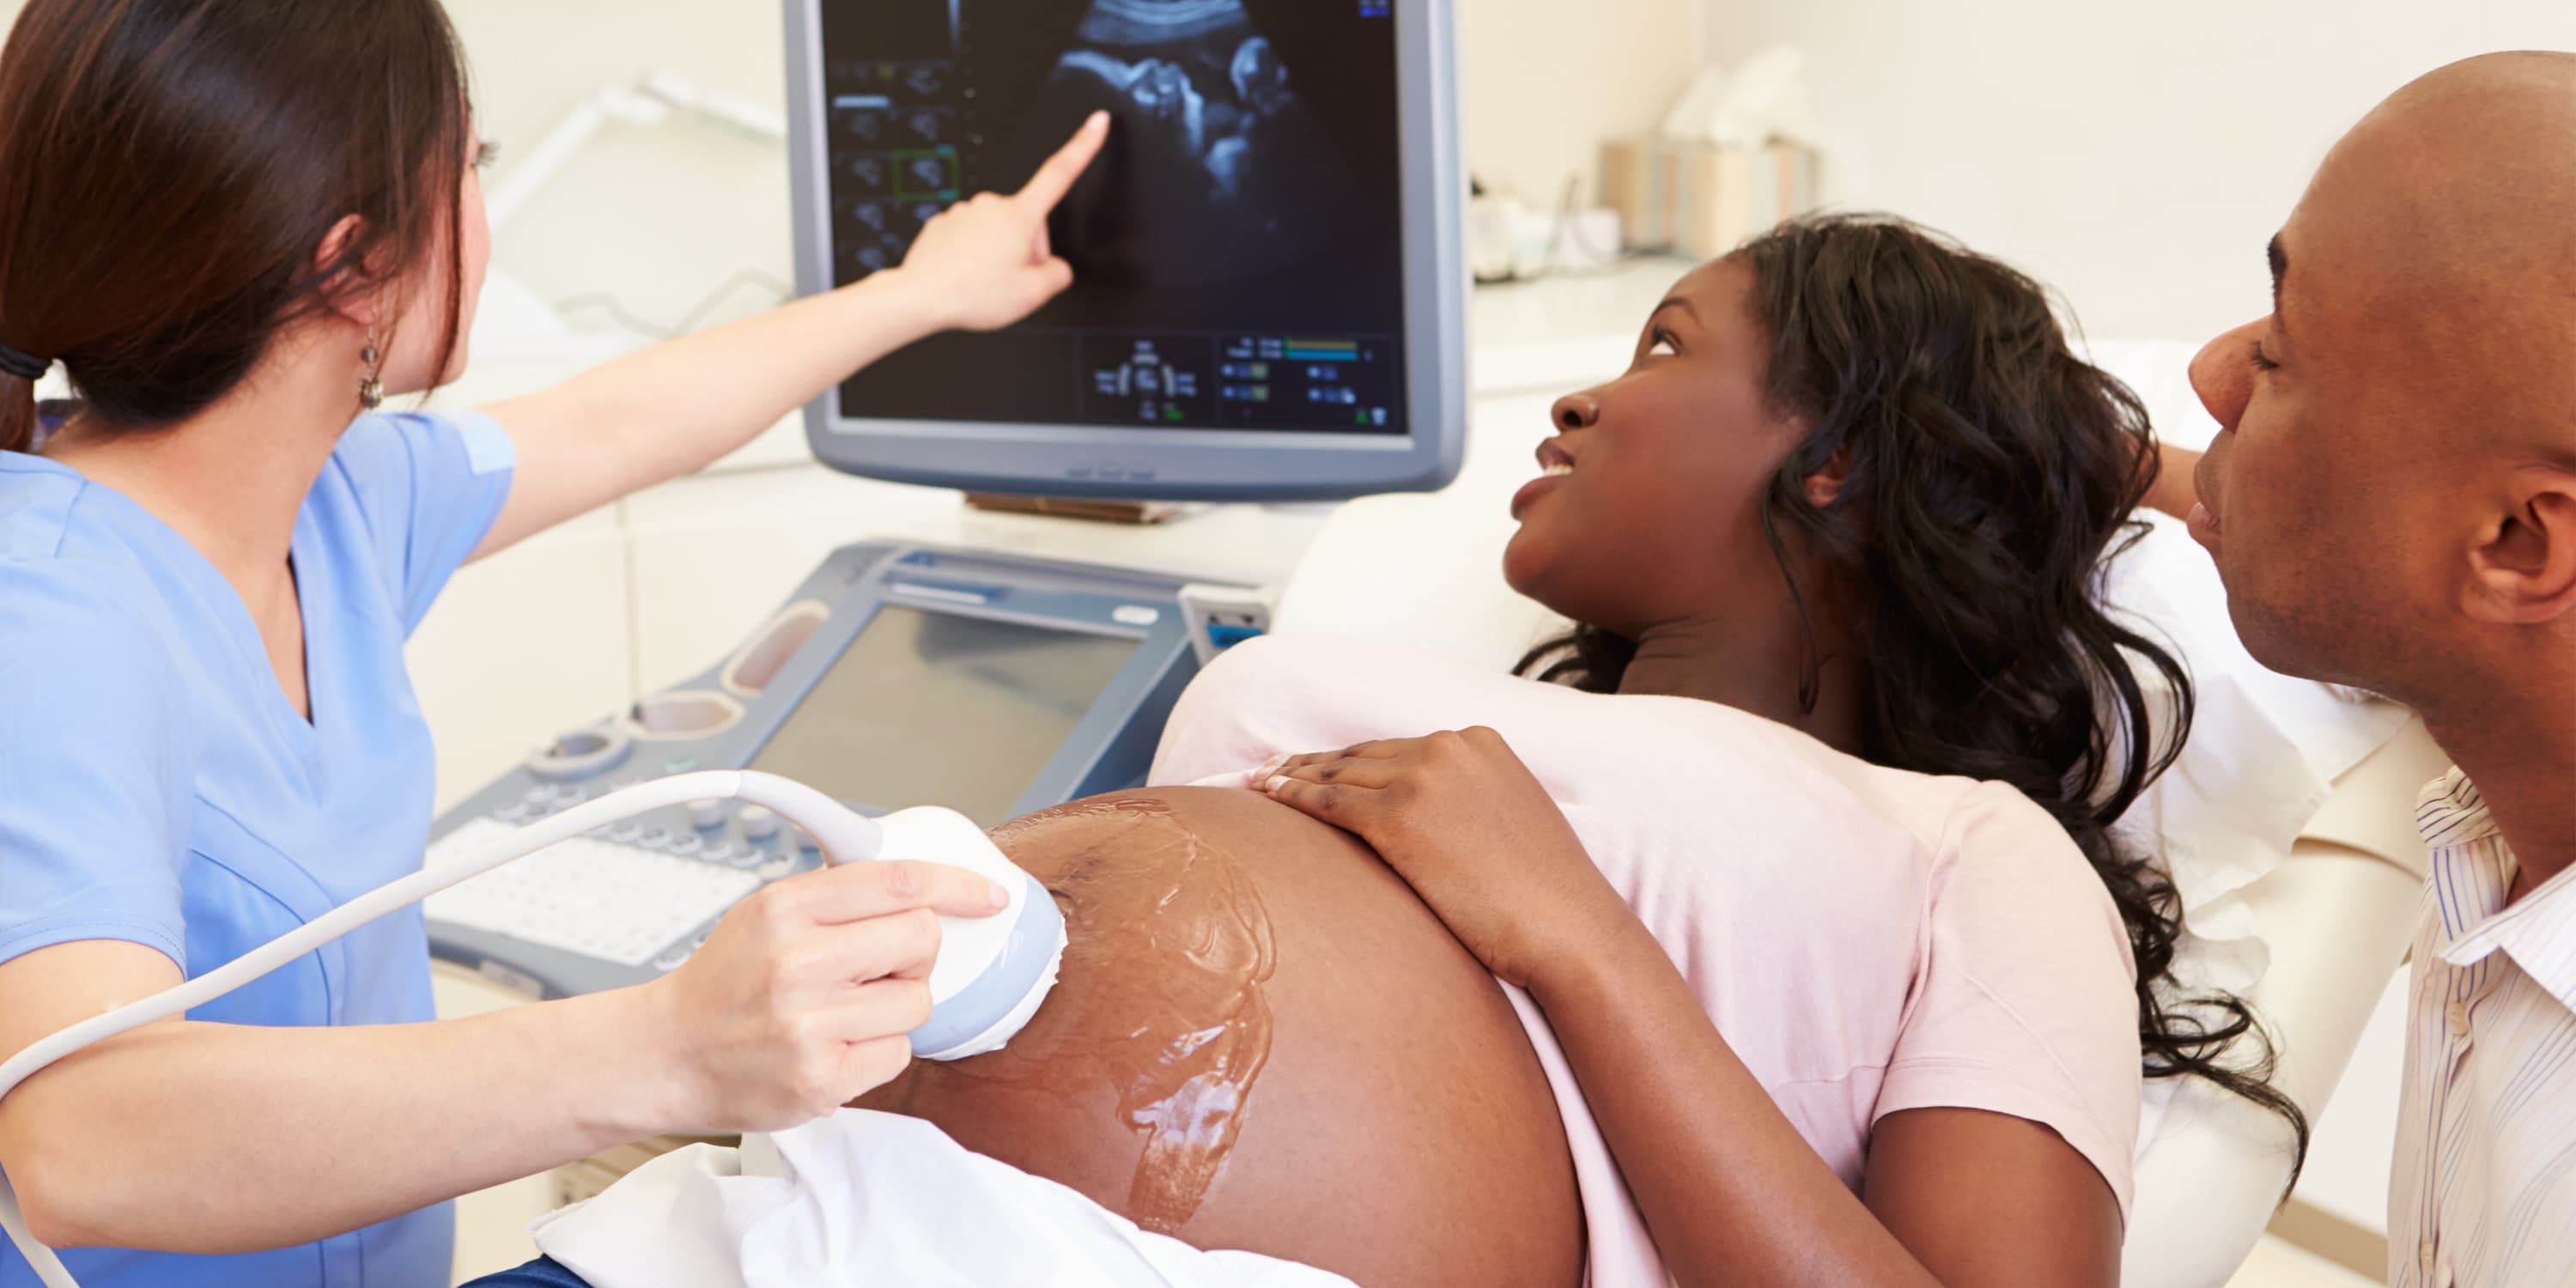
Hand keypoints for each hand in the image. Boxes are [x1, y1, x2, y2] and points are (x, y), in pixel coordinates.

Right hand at [643, 859, 1008, 1132]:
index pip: (898, 880)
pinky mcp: (822, 1080)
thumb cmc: (724, 983)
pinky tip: (838, 1045)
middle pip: (922, 939)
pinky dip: (879, 1051)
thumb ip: (836, 895)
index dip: (957, 884)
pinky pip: (899, 1054)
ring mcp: (809, 1026)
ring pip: (917, 1002)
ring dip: (895, 1007)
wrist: (666, 1054)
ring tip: (846, 1010)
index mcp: (786, 908)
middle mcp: (797, 963)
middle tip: (880, 966)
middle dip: (914, 952)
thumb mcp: (765, 911)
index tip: (986, 894)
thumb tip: (921, 884)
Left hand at [897, 111, 1109, 330]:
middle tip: (1011, 279)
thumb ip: (1058, 275)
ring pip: (997, 232)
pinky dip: (973, 256)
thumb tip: (1055, 268)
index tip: (1097, 121)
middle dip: (1026, 249)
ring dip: (998, 254)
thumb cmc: (972, 294)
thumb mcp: (1033, 295)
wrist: (921, 298)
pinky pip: (971, 238)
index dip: (1083, 145)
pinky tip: (966, 275)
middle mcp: (991, 206)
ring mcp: (965, 212)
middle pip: (1027, 223)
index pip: (1060, 173)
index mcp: (1019, 217)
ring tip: (984, 281)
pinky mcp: (944, 223)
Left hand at [1255, 728, 1627, 988]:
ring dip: (1294, 774)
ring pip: (1339, 772)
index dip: (1354, 757)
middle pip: (1363, 754)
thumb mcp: (1513, 820)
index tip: (1320, 761)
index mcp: (1481, 742)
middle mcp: (1449, 748)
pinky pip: (1329, 802)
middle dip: (1315, 761)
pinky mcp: (1398, 818)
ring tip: (1261, 780)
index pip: (1400, 748)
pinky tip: (1268, 796)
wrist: (1567, 927)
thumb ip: (1472, 802)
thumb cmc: (1546, 894)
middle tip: (1273, 766)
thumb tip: (1434, 820)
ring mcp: (1423, 779)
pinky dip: (1293, 796)